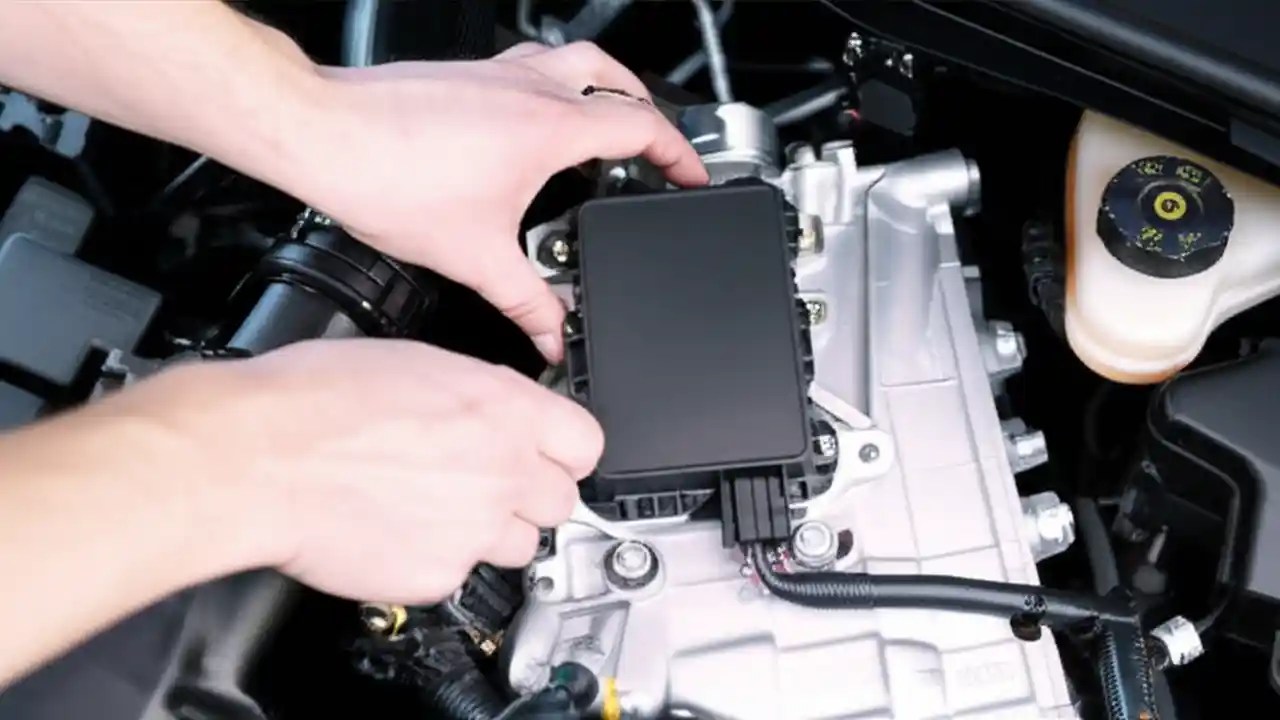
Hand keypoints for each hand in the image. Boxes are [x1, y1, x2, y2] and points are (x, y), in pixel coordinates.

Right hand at [107, 339, 603, 603]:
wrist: (257, 458)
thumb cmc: (314, 399)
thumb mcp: (416, 361)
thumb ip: (476, 395)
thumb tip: (491, 408)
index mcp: (505, 406)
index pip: (587, 442)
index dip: (565, 450)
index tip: (550, 455)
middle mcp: (504, 468)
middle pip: (562, 499)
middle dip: (529, 494)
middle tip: (487, 483)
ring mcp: (476, 528)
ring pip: (521, 544)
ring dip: (491, 531)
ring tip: (437, 508)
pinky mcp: (440, 574)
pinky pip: (461, 573)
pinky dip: (437, 558)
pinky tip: (399, 530)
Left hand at [286, 42, 708, 361]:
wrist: (321, 135)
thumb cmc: (387, 176)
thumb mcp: (476, 257)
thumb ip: (526, 303)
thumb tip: (552, 335)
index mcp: (549, 127)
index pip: (640, 127)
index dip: (678, 153)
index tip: (690, 175)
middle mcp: (528, 87)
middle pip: (614, 77)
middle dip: (646, 110)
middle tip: (657, 144)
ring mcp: (495, 74)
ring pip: (571, 58)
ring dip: (601, 85)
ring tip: (608, 119)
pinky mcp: (463, 75)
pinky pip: (527, 65)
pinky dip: (550, 85)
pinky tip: (529, 121)